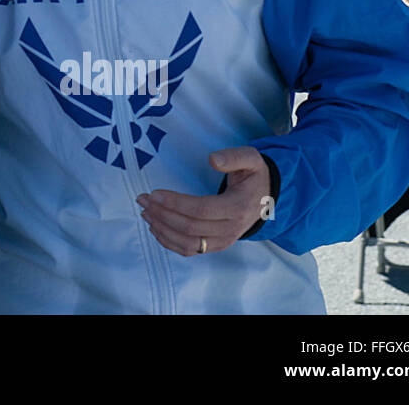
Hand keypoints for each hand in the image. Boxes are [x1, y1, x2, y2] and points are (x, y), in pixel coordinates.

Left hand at [137, 146, 271, 255]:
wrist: (266, 198)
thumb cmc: (254, 177)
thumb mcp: (251, 159)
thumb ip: (234, 157)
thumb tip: (213, 160)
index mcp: (238, 207)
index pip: (202, 209)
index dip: (176, 203)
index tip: (154, 193)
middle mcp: (231, 229)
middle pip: (190, 228)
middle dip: (162, 213)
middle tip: (142, 199)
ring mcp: (224, 241)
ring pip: (188, 243)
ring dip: (162, 229)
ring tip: (144, 211)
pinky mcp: (216, 246)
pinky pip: (190, 250)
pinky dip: (170, 243)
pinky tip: (155, 228)